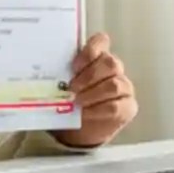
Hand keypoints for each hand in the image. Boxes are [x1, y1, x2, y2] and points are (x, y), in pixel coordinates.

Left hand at [51, 33, 137, 147]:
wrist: (76, 130)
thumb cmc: (68, 102)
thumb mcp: (61, 84)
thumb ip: (60, 74)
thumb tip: (45, 71)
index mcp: (97, 57)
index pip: (101, 42)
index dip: (89, 51)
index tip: (74, 65)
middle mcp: (113, 68)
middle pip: (109, 63)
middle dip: (88, 76)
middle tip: (71, 88)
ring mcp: (124, 87)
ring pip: (114, 85)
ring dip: (93, 94)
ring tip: (77, 102)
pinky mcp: (128, 106)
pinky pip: (116, 106)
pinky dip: (98, 110)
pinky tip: (85, 114)